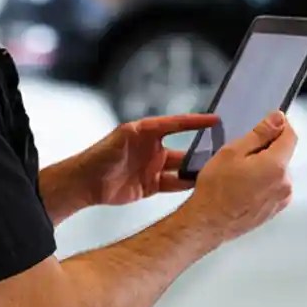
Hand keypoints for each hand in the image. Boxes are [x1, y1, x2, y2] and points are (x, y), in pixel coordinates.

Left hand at [81, 114, 218, 206]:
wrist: (85, 183)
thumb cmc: (99, 155)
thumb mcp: (121, 137)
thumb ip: (142, 132)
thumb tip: (158, 127)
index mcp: (148, 132)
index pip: (178, 124)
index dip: (196, 122)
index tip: (215, 120)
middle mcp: (154, 149)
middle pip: (184, 149)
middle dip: (202, 150)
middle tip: (221, 151)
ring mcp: (154, 168)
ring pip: (182, 168)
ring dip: (196, 170)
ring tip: (214, 172)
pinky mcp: (152, 185)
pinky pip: (174, 184)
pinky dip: (186, 185)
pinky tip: (198, 186)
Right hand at [185, 111, 297, 242]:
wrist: (207, 223)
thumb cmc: (216, 189)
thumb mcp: (233, 152)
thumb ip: (260, 133)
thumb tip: (278, 119)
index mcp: (277, 166)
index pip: (290, 136)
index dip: (280, 125)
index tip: (268, 123)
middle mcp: (285, 183)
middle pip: (284, 154)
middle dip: (268, 149)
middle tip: (242, 154)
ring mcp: (281, 199)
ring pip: (278, 172)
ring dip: (265, 167)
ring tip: (240, 175)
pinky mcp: (275, 210)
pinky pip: (274, 187)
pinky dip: (263, 183)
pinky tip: (243, 188)